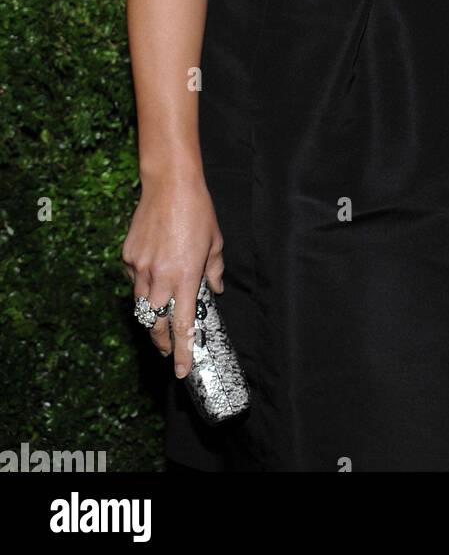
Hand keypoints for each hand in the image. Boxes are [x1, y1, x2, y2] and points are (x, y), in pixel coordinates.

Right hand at [122, 174, 223, 377]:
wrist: (170, 185)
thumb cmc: (198, 212)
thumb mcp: (214, 242)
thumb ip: (214, 270)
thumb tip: (215, 289)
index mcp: (184, 277)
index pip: (182, 325)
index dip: (181, 351)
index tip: (181, 369)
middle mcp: (159, 277)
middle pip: (155, 323)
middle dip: (161, 341)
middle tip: (168, 348)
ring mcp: (139, 268)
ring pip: (141, 304)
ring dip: (152, 314)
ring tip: (160, 318)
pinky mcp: (127, 256)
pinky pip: (134, 279)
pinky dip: (143, 283)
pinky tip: (153, 273)